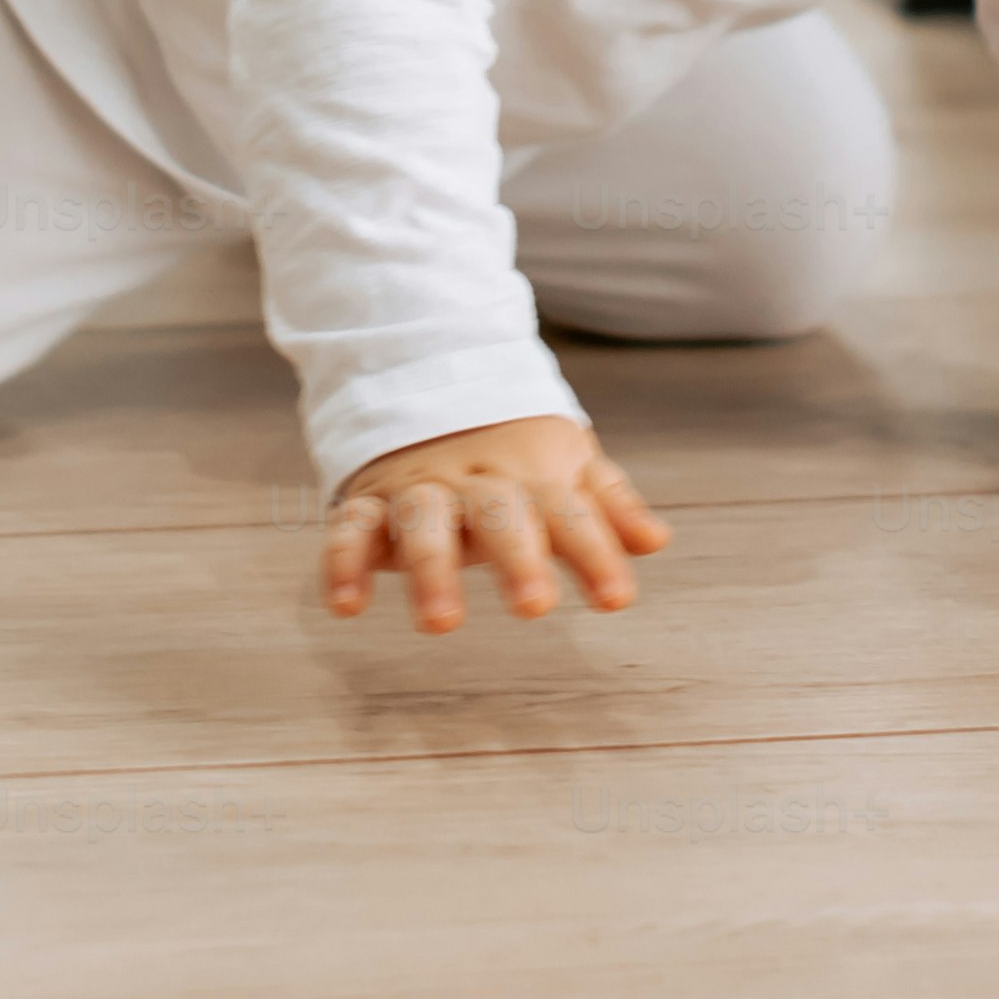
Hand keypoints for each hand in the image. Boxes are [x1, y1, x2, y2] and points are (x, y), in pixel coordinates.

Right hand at [318, 415, 668, 633]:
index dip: (596, 555)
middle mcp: (476, 481)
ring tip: (441, 622)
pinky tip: (346, 606)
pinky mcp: (370, 500)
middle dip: (517, 558)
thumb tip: (655, 541)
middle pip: (499, 515)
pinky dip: (342, 563)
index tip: (617, 599)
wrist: (430, 376)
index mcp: (532, 473)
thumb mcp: (568, 464)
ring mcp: (420, 488)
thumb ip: (608, 506)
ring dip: (431, 569)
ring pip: (423, 521)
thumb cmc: (513, 447)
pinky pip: (351, 528)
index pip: (572, 514)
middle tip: (534, 606)